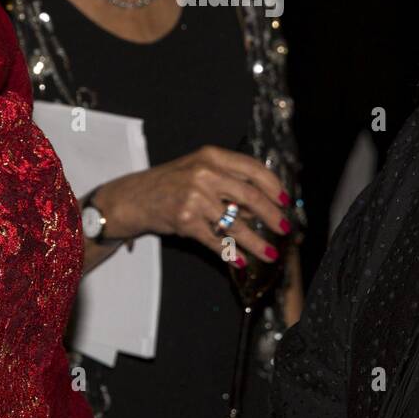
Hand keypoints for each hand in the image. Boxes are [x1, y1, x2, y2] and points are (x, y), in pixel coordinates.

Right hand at [94, 146, 289, 264]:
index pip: (252, 168)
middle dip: (272, 215)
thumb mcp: (198, 171)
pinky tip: (241, 261)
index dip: (273, 186)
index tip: (286, 200)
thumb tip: (260, 208)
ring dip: (256, 242)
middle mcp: (204, 173)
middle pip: (250, 196)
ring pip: (235, 224)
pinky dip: (230, 253)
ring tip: (270, 254)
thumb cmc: (169, 184)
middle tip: (285, 229)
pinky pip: (216, 241)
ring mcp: (195, 197)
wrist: (132, 198)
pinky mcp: (186, 220)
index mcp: (211, 156)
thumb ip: (227, 183)